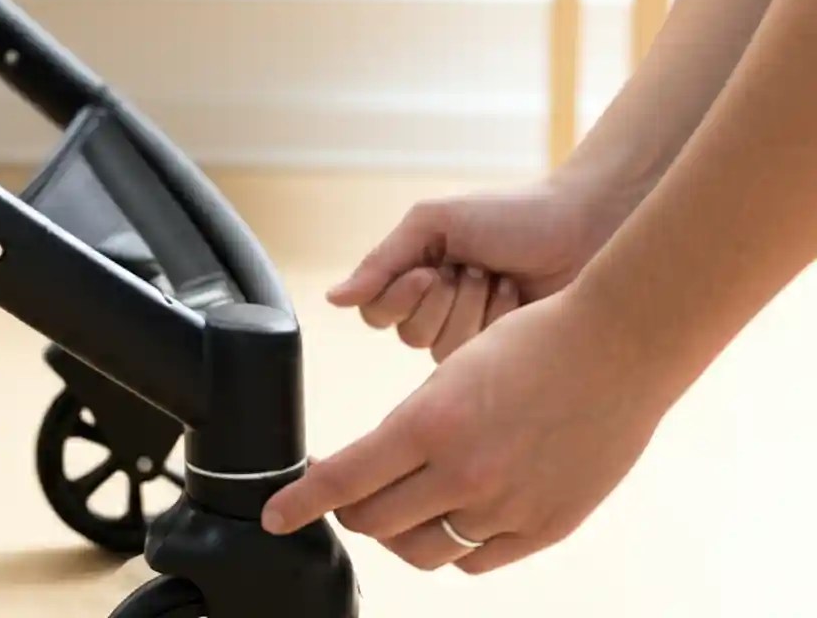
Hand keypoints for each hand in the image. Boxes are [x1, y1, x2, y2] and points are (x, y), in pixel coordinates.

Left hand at [261, 292, 681, 573]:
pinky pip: (476, 558)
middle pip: (375, 522)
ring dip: (397, 534)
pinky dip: (452, 544)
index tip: (278, 515)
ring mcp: (507, 506)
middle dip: (349, 511)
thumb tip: (375, 462)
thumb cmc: (535, 342)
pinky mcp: (545, 526)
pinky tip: (450, 519)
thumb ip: (412, 424)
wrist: (621, 347)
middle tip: (347, 493)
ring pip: (422, 550)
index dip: (301, 503)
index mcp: (431, 423)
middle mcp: (464, 472)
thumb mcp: (452, 371)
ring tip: (398, 509)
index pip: (344, 480)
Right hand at [329, 178, 632, 361]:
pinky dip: (498, 323)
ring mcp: (474, 340)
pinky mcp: (507, 361)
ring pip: (443, 354)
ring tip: (501, 280)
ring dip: (474, 308)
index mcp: (417, 280)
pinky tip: (520, 300)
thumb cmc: (514, 215)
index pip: (376, 312)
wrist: (586, 225)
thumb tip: (333, 299)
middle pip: (409, 335)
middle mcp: (440, 313)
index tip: (431, 268)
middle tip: (476, 269)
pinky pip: (479, 365)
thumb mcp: (436, 222)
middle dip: (445, 298)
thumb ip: (383, 259)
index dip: (398, 297)